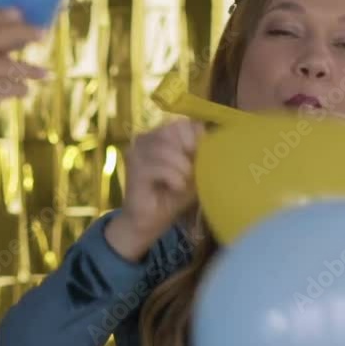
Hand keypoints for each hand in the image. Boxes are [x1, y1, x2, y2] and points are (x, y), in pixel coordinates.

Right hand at [105, 120, 202, 259]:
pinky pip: (160, 166)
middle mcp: (145, 138)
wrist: (149, 222)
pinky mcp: (133, 168)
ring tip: (183, 182)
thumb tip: (210, 140)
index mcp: (159, 136)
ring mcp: (136, 152)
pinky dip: (173, 177)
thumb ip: (200, 154)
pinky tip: (175, 188)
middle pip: (173, 130)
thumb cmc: (172, 197)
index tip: (198, 157)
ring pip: (166, 148)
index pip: (182, 122)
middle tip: (190, 173)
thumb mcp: (193, 173)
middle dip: (187, 152)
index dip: (195, 138)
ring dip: (181, 168)